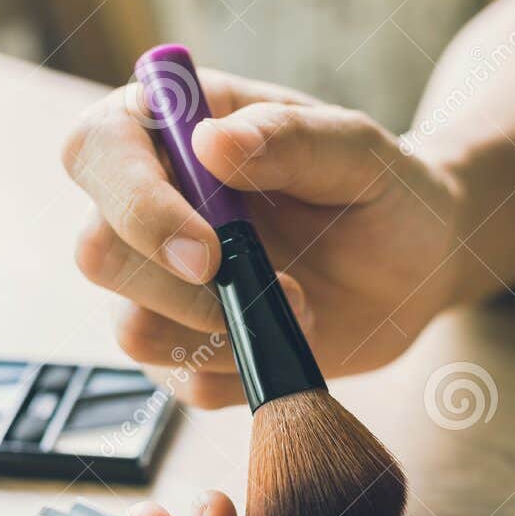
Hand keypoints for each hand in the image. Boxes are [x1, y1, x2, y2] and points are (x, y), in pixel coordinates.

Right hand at [63, 68, 462, 406]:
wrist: (416, 269)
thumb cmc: (383, 192)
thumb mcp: (359, 151)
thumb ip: (289, 139)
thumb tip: (210, 142)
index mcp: (170, 131)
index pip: (98, 153)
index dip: (135, 205)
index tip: (208, 250)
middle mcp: (148, 207)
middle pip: (98, 254)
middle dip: (182, 288)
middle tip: (277, 287)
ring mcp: (159, 286)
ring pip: (133, 330)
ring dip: (224, 334)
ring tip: (298, 304)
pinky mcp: (187, 350)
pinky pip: (185, 384)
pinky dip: (246, 371)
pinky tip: (290, 336)